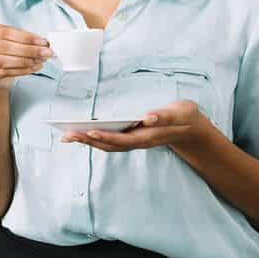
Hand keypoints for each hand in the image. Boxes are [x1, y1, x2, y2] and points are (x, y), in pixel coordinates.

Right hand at [0, 23, 51, 89]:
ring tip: (41, 60)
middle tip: (45, 52)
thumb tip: (42, 42)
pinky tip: (33, 67)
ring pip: (5, 61)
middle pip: (5, 46)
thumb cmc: (0, 53)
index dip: (25, 36)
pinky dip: (23, 70)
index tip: (42, 41)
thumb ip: (20, 38)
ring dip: (26, 60)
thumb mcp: (6, 39)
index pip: (4, 32)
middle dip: (28, 49)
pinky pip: (6, 72)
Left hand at [61, 100, 209, 151]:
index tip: (90, 132)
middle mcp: (139, 141)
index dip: (107, 137)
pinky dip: (95, 138)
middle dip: (88, 140)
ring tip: (67, 136)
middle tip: (67, 135)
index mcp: (149, 136)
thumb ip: (165, 116)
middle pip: (110, 145)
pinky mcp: (132, 138)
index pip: (124, 139)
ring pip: (108, 145)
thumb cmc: (185, 117)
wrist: (192, 129)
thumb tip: (147, 117)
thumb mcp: (181, 112)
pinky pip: (110, 141)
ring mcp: (135, 141)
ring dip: (88, 141)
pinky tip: (82, 132)